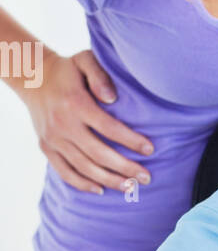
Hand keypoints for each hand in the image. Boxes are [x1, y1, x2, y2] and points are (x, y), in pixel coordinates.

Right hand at [24, 49, 154, 193]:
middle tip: (146, 178)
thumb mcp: (85, 60)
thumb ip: (100, 76)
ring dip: (109, 180)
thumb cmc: (68, 70)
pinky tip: (100, 190)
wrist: (33, 78)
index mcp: (76, 104)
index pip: (108, 127)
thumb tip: (112, 98)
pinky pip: (64, 171)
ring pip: (84, 167)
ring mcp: (53, 139)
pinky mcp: (46, 147)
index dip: (131, 140)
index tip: (150, 150)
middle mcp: (63, 124)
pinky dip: (82, 184)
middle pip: (99, 153)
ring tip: (130, 187)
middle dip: (125, 168)